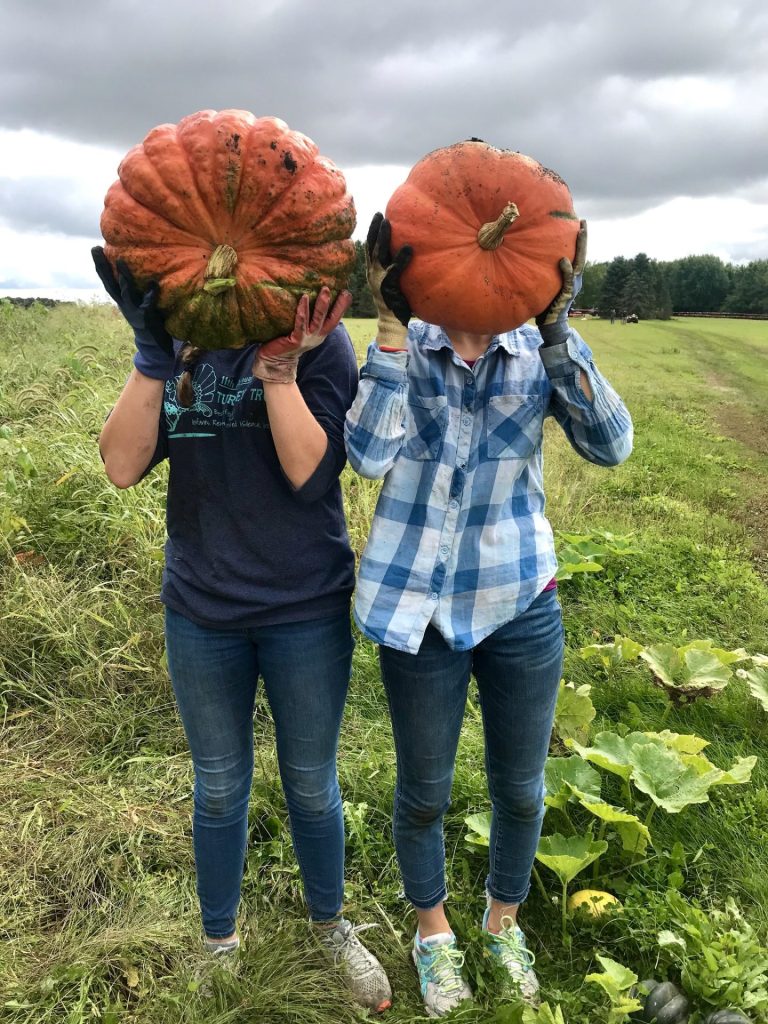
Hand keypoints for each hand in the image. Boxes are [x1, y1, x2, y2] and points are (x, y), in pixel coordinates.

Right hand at [91, 247, 175, 377]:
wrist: (154, 345)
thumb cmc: (148, 319)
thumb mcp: (139, 303)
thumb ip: (138, 289)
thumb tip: (138, 269)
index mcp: (122, 300)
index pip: (108, 280)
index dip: (101, 265)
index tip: (95, 248)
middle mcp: (124, 304)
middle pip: (110, 283)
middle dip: (102, 266)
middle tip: (95, 248)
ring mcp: (134, 311)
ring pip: (126, 293)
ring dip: (123, 278)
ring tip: (121, 262)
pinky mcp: (146, 318)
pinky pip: (147, 304)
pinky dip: (150, 294)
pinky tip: (153, 284)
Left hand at [252, 286, 351, 383]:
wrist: (277, 361)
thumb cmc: (288, 341)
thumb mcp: (303, 330)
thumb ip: (309, 318)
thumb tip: (308, 294)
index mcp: (320, 333)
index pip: (334, 319)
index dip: (342, 307)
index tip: (348, 293)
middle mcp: (316, 336)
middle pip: (330, 319)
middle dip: (337, 304)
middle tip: (341, 290)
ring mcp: (307, 338)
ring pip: (318, 320)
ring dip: (322, 305)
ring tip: (325, 291)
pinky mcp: (296, 340)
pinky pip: (301, 324)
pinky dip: (303, 311)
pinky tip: (303, 298)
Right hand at [366, 213, 412, 348]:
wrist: (392, 323)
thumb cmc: (396, 302)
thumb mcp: (392, 282)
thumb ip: (396, 269)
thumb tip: (409, 252)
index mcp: (373, 272)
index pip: (369, 248)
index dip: (372, 232)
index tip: (377, 217)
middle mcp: (373, 274)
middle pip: (371, 247)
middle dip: (374, 229)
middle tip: (380, 214)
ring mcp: (379, 280)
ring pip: (379, 255)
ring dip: (383, 238)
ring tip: (388, 223)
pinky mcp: (389, 288)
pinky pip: (395, 270)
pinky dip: (402, 259)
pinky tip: (409, 248)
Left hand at [536, 219, 586, 343]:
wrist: (551, 326)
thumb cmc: (545, 306)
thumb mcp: (544, 285)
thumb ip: (540, 272)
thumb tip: (524, 256)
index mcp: (571, 277)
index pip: (576, 254)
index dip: (578, 240)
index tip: (579, 223)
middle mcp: (575, 280)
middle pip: (582, 255)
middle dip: (583, 239)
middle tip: (583, 222)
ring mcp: (572, 287)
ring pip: (579, 264)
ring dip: (580, 248)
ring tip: (579, 232)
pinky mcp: (566, 296)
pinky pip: (567, 280)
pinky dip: (567, 270)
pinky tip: (563, 260)